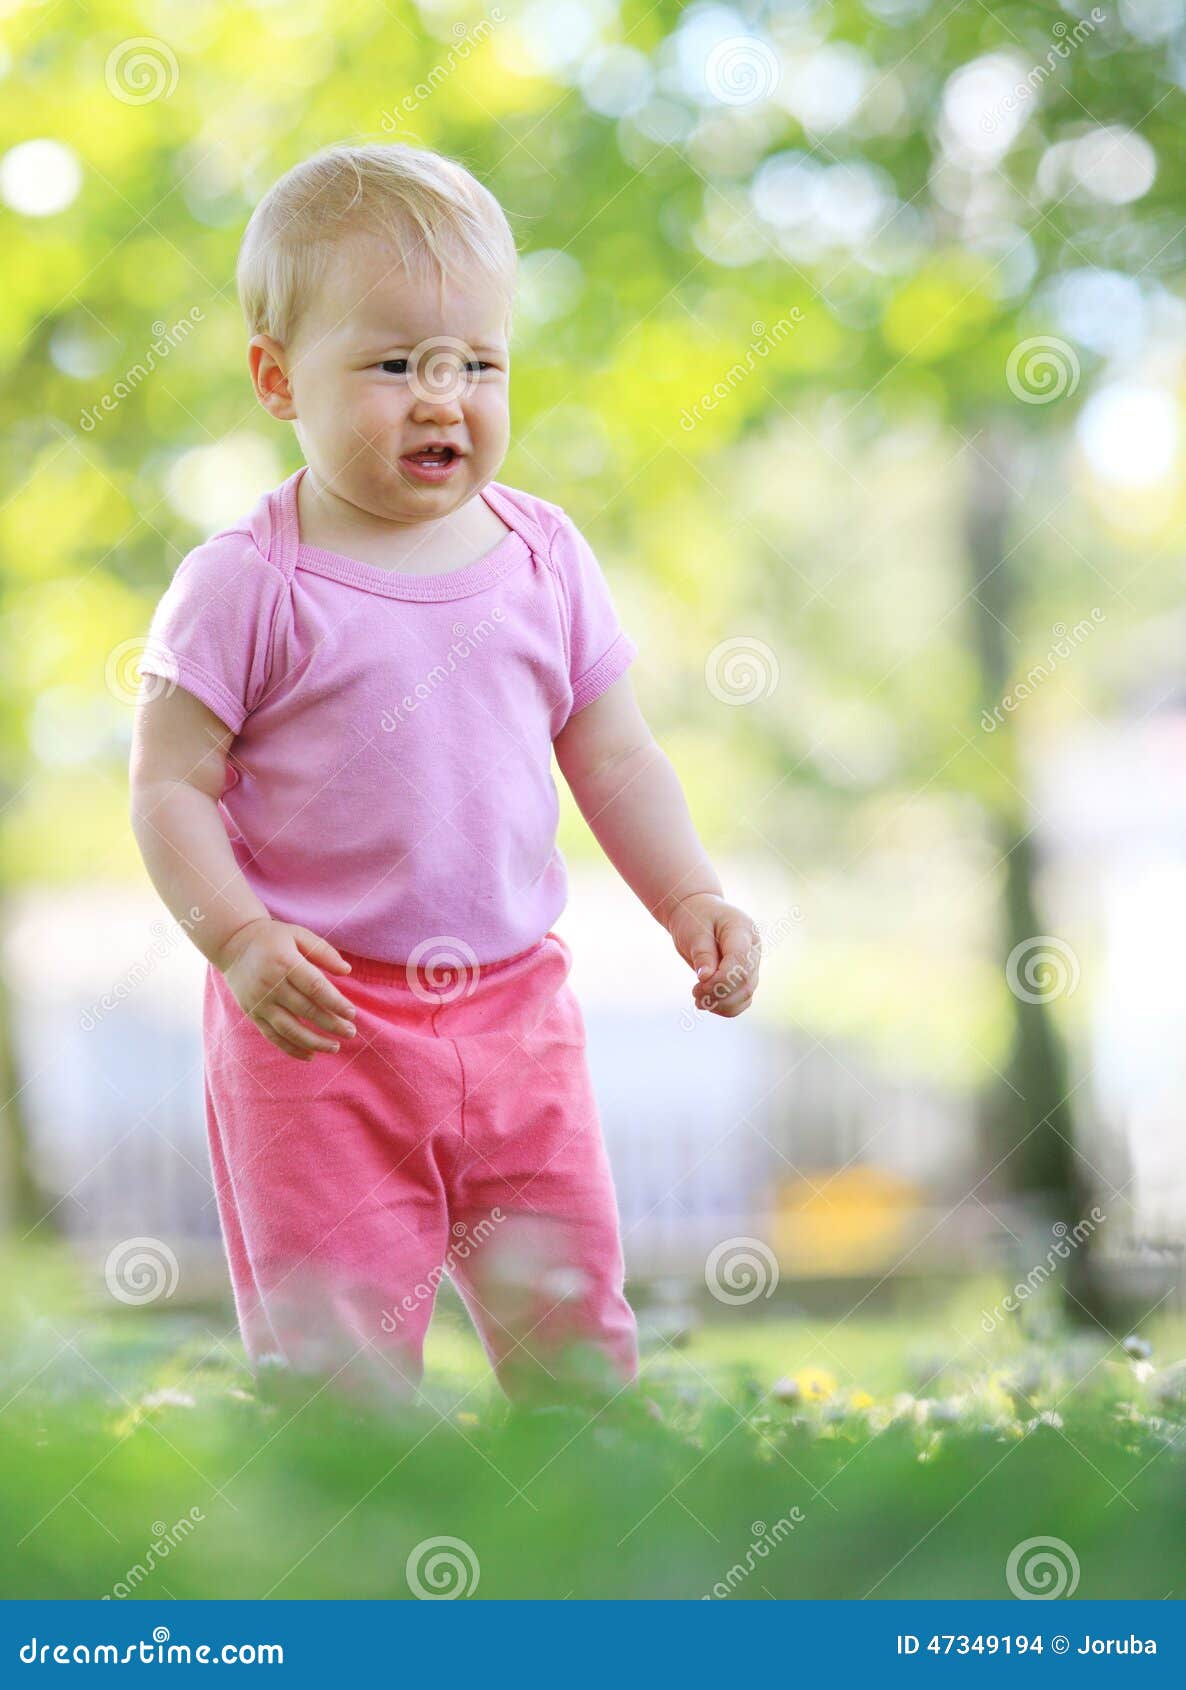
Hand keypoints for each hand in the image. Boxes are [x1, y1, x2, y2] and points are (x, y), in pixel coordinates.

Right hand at [215, 918, 357, 1060]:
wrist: (232, 944)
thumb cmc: (272, 938)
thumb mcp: (298, 934)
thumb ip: (323, 951)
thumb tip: (346, 971)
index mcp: (285, 962)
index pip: (315, 987)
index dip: (335, 1003)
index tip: (352, 1013)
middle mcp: (271, 985)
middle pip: (305, 1010)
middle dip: (331, 1024)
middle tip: (351, 1032)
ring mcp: (260, 1002)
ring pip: (289, 1029)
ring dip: (314, 1042)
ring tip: (335, 1047)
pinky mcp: (252, 1013)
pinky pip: (273, 1036)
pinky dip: (291, 1049)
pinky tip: (310, 1055)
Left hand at [666, 893, 760, 1017]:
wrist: (698, 913)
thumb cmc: (695, 918)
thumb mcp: (694, 931)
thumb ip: (702, 953)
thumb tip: (706, 978)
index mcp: (743, 930)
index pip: (740, 962)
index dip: (721, 980)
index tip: (699, 985)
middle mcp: (753, 948)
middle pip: (745, 981)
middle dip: (719, 994)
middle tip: (695, 993)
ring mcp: (752, 963)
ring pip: (746, 994)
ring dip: (722, 1004)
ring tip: (698, 999)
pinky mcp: (745, 976)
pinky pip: (742, 1000)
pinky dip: (726, 1007)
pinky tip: (707, 1003)